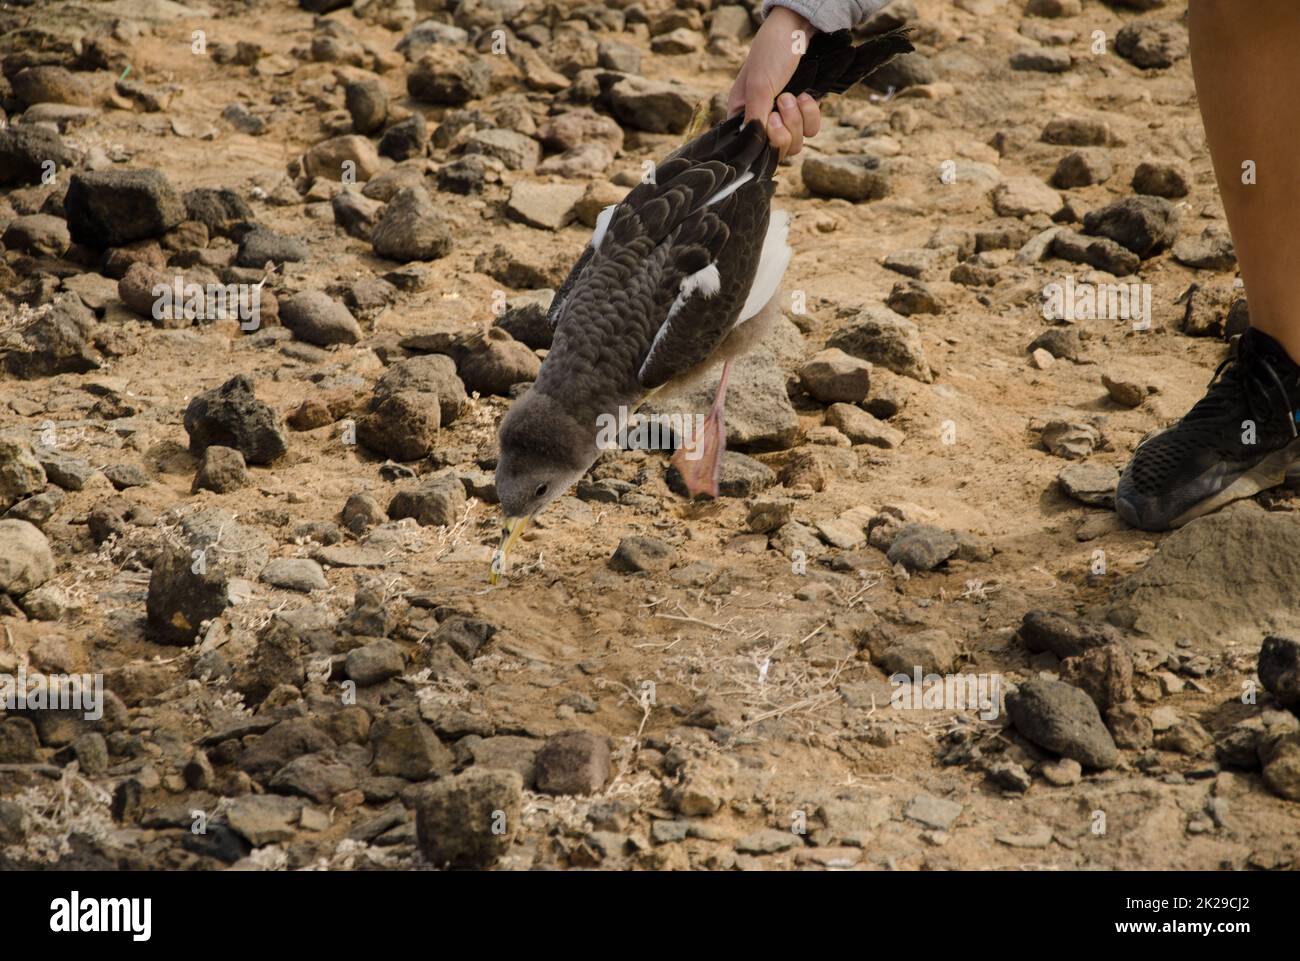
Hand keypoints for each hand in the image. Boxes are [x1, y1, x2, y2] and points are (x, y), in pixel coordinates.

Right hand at [726, 6, 821, 159]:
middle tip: (783, 100)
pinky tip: (805, 96)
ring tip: (794, 95)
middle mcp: (762, 122)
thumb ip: (754, 119)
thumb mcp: (758, 87)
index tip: (770, 120)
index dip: (765, 143)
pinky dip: (811, 114)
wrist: (796, 30)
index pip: (751, 149)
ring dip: (797, 120)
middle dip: (785, 128)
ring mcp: (784, 119)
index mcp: (742, 117)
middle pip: (777, 151)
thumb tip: (753, 147)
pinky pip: (811, 131)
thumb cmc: (770, 54)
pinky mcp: (802, 114)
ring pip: (795, 144)